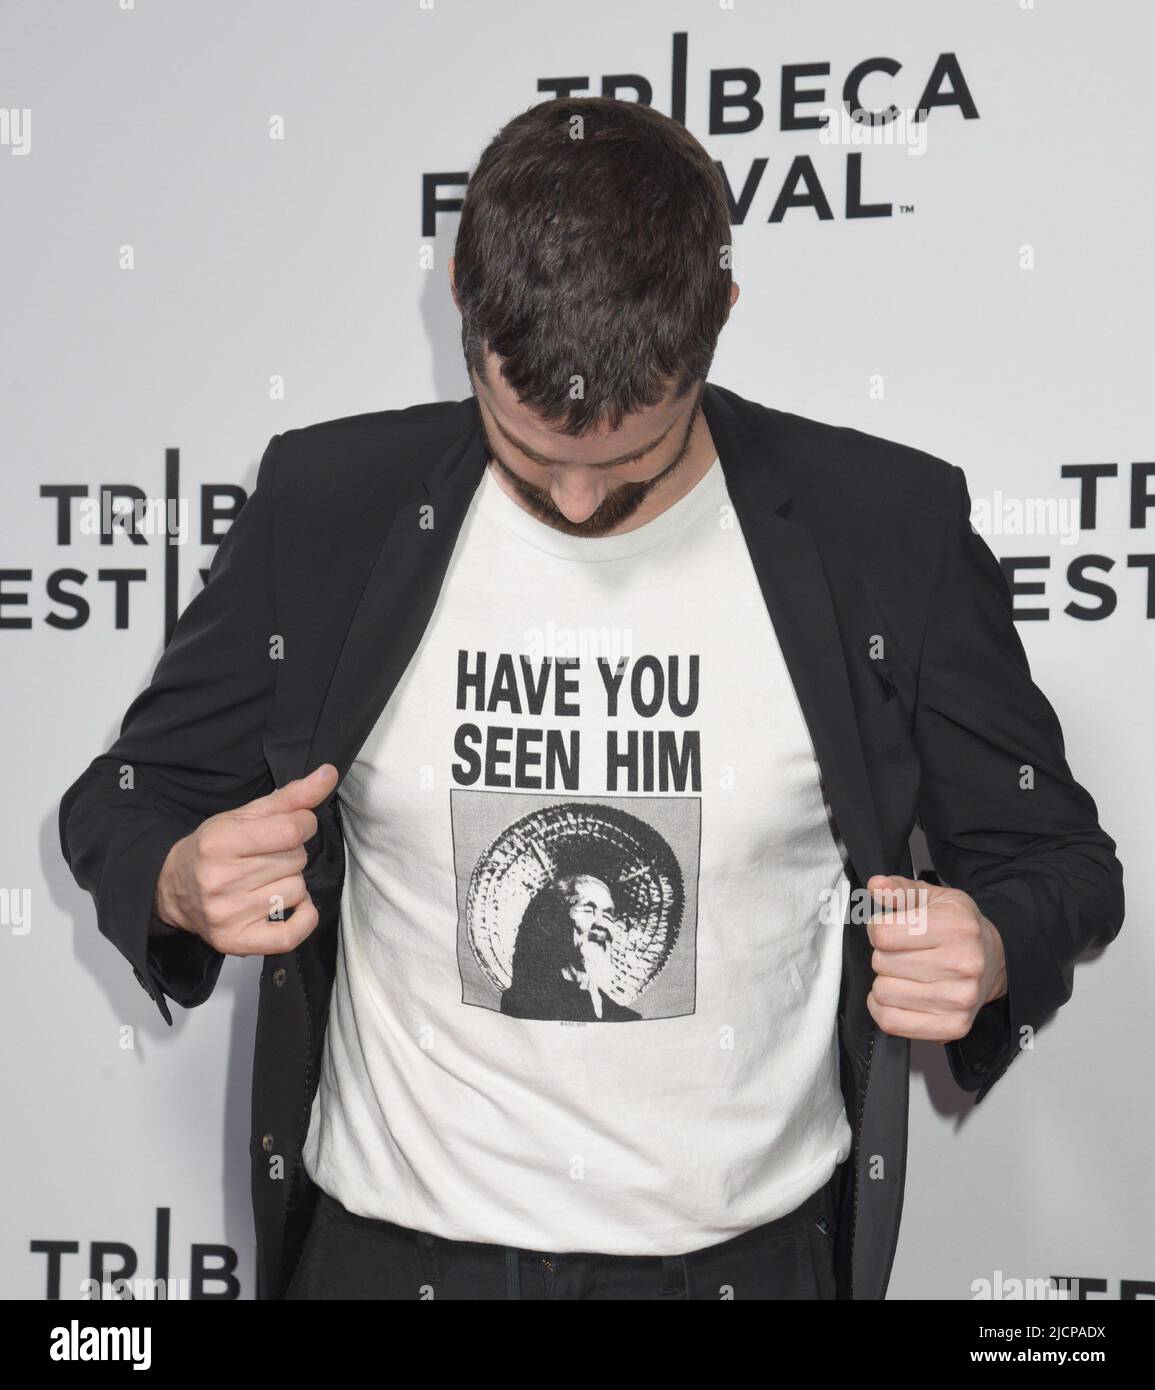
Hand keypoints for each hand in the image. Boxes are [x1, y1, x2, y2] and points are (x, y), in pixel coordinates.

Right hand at [153, 764, 338, 956]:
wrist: (175, 890)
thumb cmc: (215, 848)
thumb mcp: (245, 815)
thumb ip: (292, 796)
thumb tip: (330, 773)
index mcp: (220, 842)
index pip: (291, 831)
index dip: (303, 825)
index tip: (294, 826)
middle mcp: (220, 880)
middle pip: (296, 861)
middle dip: (292, 854)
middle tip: (267, 857)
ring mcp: (227, 914)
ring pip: (297, 891)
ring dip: (292, 883)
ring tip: (265, 880)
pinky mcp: (236, 942)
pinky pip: (291, 935)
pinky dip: (304, 918)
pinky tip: (293, 906)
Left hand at [864, 874, 1007, 1042]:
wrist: (995, 960)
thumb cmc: (959, 928)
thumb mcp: (933, 898)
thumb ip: (900, 889)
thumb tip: (877, 886)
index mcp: (955, 927)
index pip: (882, 934)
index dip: (878, 929)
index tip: (892, 929)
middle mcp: (962, 965)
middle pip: (881, 963)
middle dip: (885, 955)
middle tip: (905, 953)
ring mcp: (959, 1000)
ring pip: (883, 993)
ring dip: (886, 982)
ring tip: (907, 973)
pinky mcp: (953, 1026)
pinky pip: (891, 1022)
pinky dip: (884, 1008)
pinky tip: (899, 995)